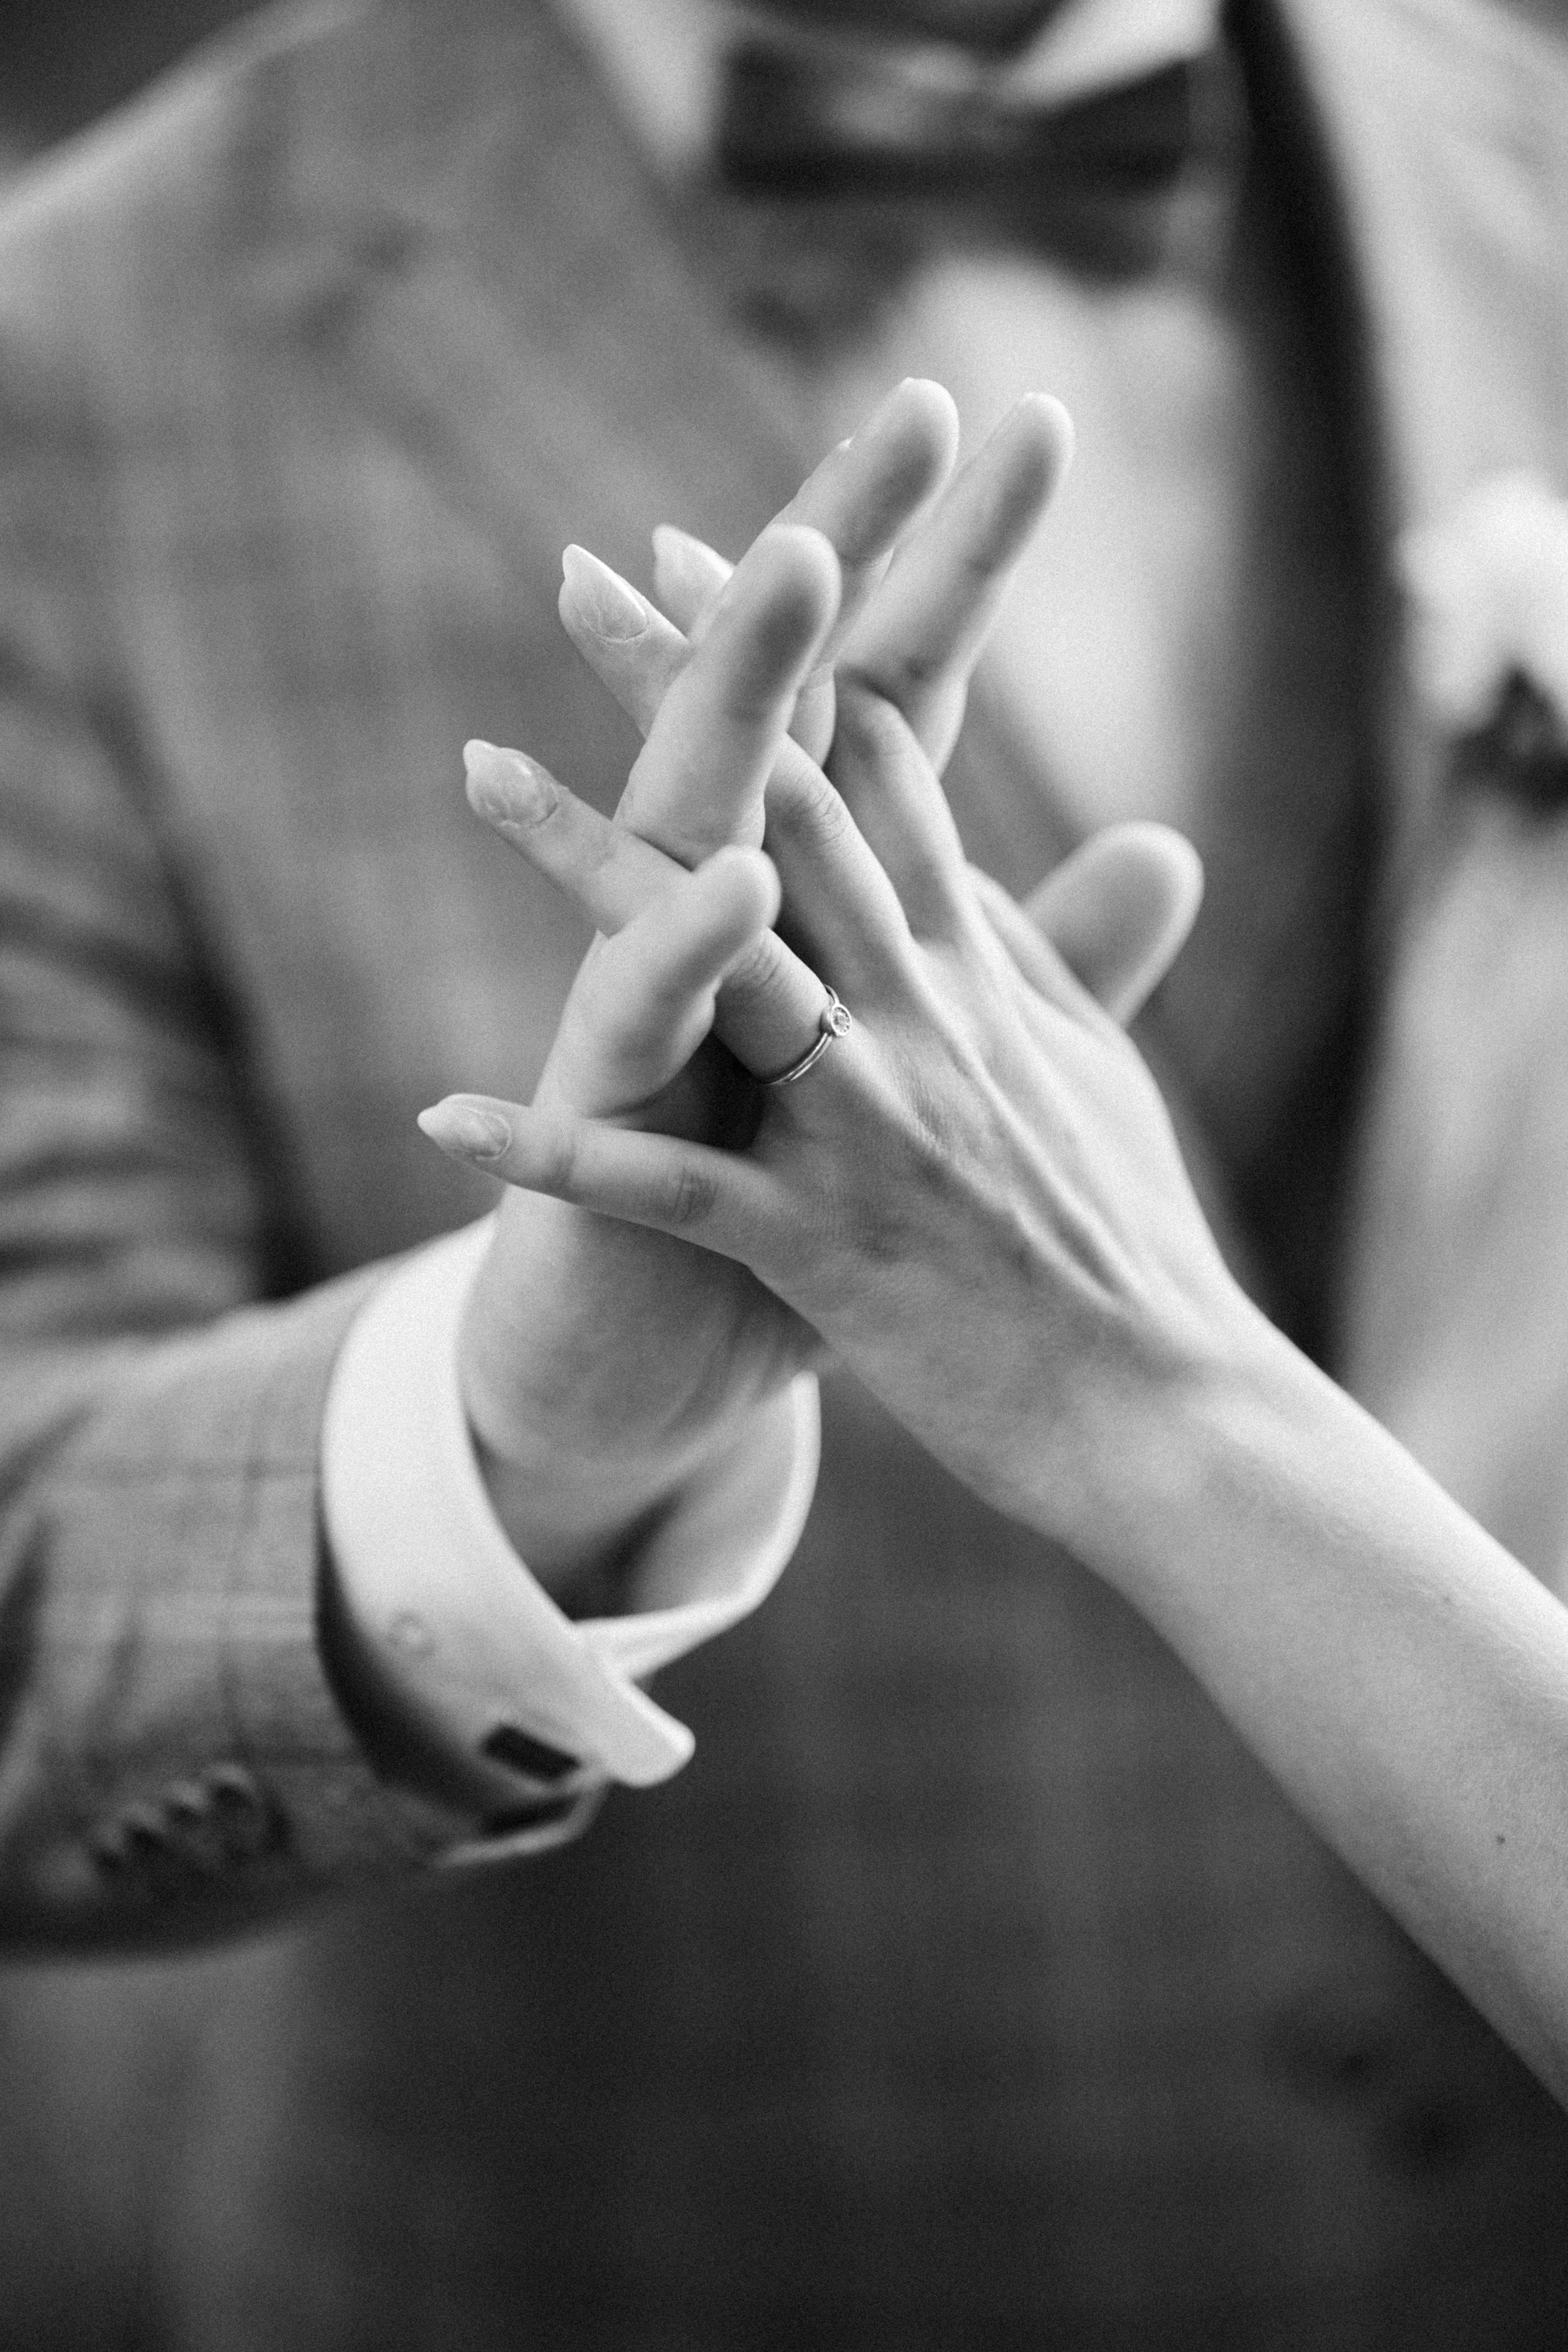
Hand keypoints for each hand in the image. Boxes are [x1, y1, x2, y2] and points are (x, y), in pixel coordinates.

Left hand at [424, 385, 1201, 1589]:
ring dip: (589, 866)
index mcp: (980, 969)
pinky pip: (664, 1189)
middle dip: (688, 689)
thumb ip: (1065, 959)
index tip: (717, 556)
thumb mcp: (1101, 1075)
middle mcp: (923, 1014)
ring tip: (478, 770)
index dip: (800, 660)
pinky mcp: (822, 1245)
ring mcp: (869, 1126)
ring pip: (716, 962)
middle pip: (790, 817)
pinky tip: (439, 1115)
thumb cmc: (1132, 1248)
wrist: (1166, 1411)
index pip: (881, 775)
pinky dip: (553, 1152)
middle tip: (583, 576)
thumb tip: (1096, 849)